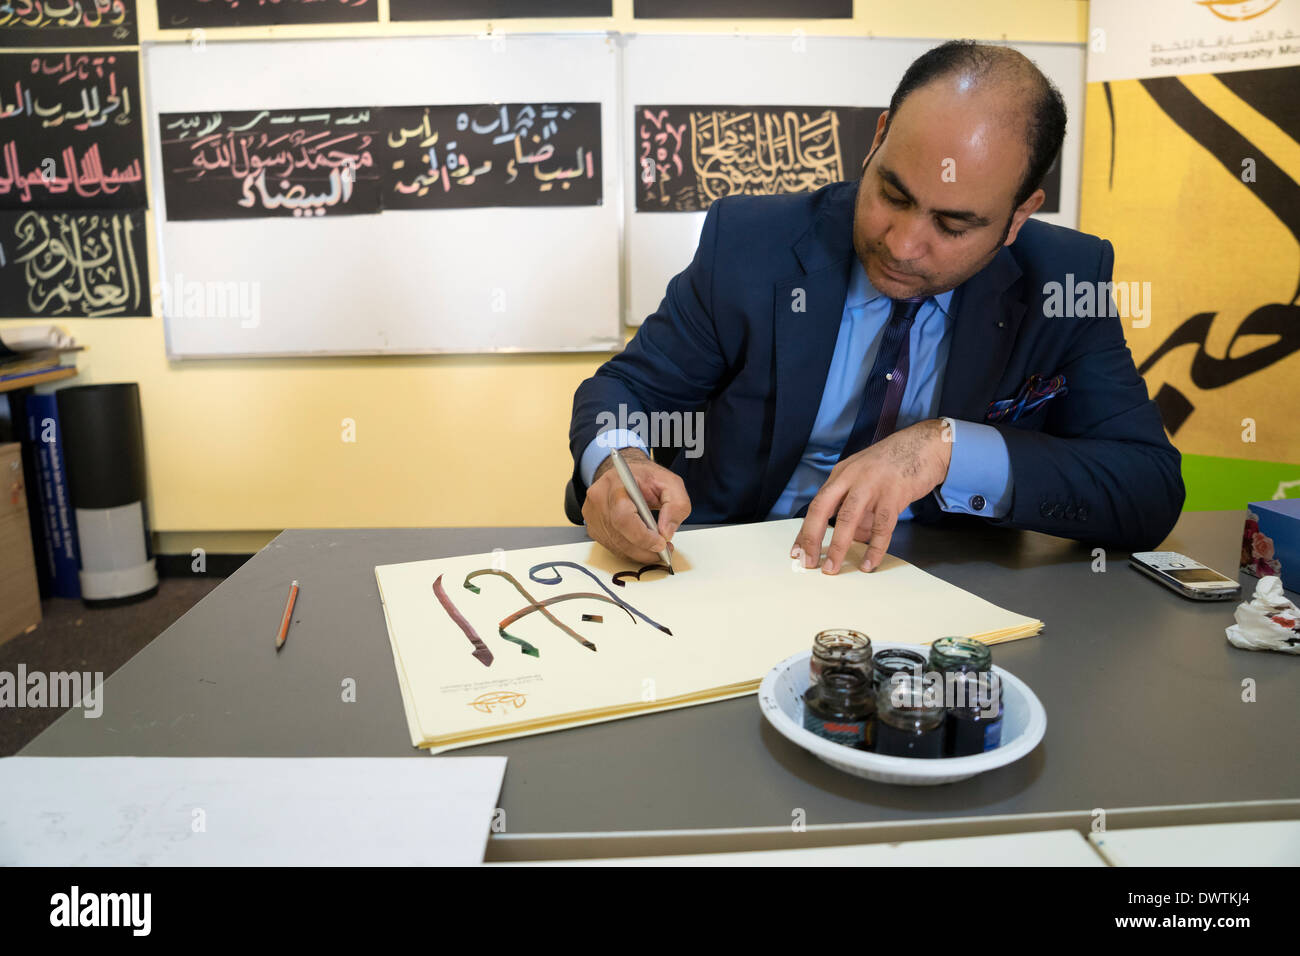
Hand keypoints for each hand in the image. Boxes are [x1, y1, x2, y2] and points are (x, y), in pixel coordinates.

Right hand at [582, 448, 691, 563]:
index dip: (642, 536)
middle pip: (620, 535)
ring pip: (617, 546)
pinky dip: (631, 551)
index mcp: (616, 483)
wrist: (626, 475)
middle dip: (646, 548)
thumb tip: (666, 532)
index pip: (623, 516)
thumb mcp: (671, 483)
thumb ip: (676, 506)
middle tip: (665, 549)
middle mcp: (599, 498)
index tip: (661, 542)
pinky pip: (613, 547)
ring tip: (658, 546)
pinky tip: (643, 545)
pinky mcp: (593, 527)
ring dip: (640, 552)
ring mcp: (593, 514)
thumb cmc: (645, 478)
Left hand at [791, 419, 952, 574]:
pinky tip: (868, 563)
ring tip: (833, 568)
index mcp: (841, 474)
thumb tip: (852, 537)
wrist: (925, 445)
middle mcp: (852, 477)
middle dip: (812, 538)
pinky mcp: (894, 494)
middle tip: (808, 562)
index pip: (817, 505)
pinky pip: (881, 527)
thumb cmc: (894, 463)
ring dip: (838, 546)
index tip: (797, 551)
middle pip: (822, 510)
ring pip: (848, 519)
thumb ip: (856, 504)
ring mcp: (872, 485)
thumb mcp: (865, 477)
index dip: (805, 530)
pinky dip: (874, 548)